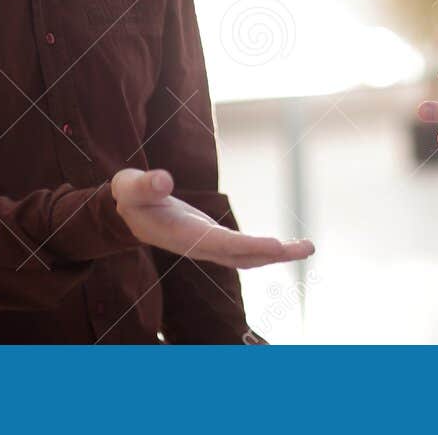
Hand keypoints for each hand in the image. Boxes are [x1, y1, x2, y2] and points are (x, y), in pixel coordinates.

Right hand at [110, 168, 313, 268]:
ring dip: (278, 254)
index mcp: (181, 235)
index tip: (276, 246)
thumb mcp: (130, 186)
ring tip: (309, 247)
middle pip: (241, 256)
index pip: (220, 244)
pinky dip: (268, 249)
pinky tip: (288, 246)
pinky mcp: (214, 241)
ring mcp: (208, 247)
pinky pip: (245, 251)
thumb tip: (163, 181)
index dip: (248, 246)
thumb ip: (144, 185)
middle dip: (275, 254)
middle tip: (307, 248)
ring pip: (247, 257)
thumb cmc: (130, 196)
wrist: (128, 213)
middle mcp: (199, 247)